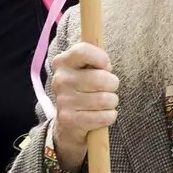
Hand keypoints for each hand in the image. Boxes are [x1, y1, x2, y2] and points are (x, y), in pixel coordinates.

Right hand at [49, 43, 119, 170]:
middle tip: (108, 88)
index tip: (106, 66)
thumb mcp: (85, 68)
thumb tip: (106, 57)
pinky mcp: (69, 119)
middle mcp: (60, 79)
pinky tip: (101, 114)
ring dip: (112, 102)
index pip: (83, 50)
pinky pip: (104, 116)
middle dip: (113, 84)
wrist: (69, 122)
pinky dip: (109, 116)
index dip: (101, 58)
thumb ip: (95, 56)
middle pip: (102, 78)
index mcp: (63, 62)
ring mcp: (63, 100)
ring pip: (106, 99)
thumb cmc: (84, 88)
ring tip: (104, 102)